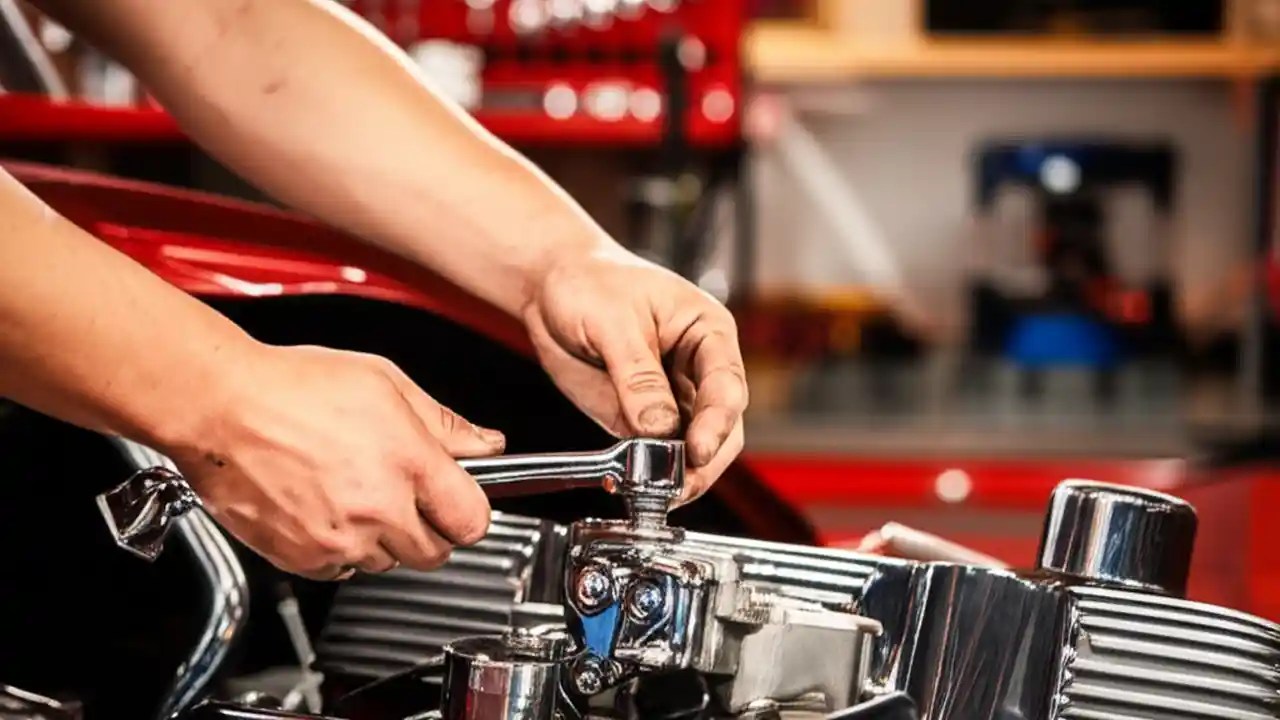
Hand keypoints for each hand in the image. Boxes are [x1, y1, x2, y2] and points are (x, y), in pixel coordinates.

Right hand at [162, 344, 503, 579]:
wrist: (219, 406)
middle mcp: (379, 508)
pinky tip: (324, 507)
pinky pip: (341, 569)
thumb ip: (444, 423)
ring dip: (382, 539)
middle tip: (405, 495)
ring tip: (352, 491)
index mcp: (410, 463)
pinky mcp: (302, 558)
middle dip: (428, 528)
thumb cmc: (293, 387)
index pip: (473, 521)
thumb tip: (486, 445)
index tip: (459, 502)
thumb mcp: (385, 382)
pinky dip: (340, 548)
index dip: (469, 512)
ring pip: (387, 563)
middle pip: (434, 553)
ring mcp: (340, 539)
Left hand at [522, 249, 747, 502]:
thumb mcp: (613, 321)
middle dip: (703, 460)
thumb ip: (637, 376)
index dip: (717, 422)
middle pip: (722, 426)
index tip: (698, 451)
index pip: (727, 384)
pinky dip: (648, 473)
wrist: (553, 285)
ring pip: (693, 447)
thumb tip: (658, 427)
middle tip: (675, 485)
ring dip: (677, 473)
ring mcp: (673, 397)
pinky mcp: (643, 418)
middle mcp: (699, 368)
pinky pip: (655, 453)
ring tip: (652, 490)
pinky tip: (631, 483)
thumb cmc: (591, 281)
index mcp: (707, 331)